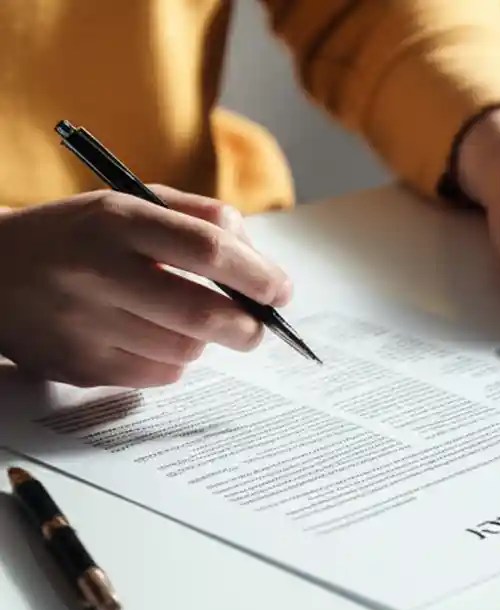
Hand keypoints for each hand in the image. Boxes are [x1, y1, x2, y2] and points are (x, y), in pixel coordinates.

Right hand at [0, 187, 291, 387]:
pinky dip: (173, 362)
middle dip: (247, 326)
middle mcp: (98, 270)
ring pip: (185, 350)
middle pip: (203, 313)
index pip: (208, 250)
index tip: (281, 292)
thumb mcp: (131, 203)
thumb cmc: (80, 236)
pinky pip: (158, 376)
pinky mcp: (78, 365)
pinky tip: (152, 339)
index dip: (257, 275)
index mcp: (117, 219)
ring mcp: (84, 322)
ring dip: (205, 342)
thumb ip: (201, 219)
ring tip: (186, 322)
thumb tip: (260, 262)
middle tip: (257, 327)